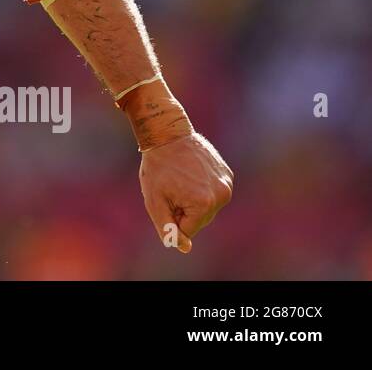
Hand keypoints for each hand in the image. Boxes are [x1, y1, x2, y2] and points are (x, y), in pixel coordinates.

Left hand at [138, 131, 232, 252]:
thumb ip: (167, 228)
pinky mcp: (228, 175)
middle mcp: (222, 195)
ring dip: (194, 200)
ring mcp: (227, 184)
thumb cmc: (157, 168)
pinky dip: (202, 189)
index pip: (188, 230)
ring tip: (181, 179)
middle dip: (184, 210)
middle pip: (200, 220)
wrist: (167, 134)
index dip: (172, 216)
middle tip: (171, 187)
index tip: (166, 197)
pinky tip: (191, 173)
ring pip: (208, 207)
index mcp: (204, 204)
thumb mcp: (154, 201)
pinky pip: (213, 193)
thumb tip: (184, 248)